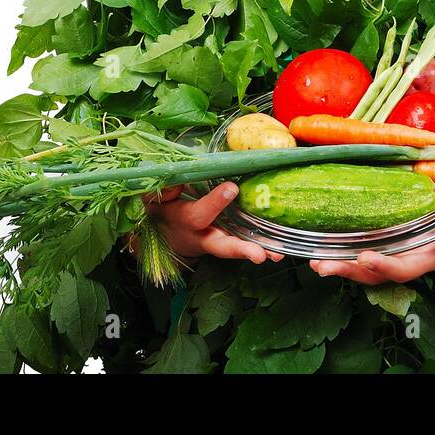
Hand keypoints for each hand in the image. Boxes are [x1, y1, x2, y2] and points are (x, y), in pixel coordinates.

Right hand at [136, 182, 284, 264]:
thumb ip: (165, 190)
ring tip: (276, 254)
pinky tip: (280, 250)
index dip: (214, 203)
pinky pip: (247, 246)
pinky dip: (264, 249)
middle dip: (239, 249)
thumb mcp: (155, 200)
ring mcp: (220, 242)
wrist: (168, 236)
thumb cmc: (165, 211)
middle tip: (258, 254)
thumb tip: (179, 180)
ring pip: (238, 250)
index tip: (231, 188)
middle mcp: (204, 236)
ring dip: (257, 252)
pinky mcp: (231, 242)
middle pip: (221, 246)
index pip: (199, 214)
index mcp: (185, 220)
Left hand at [308, 195, 434, 284]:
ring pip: (361, 263)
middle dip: (347, 271)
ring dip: (337, 262)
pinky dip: (340, 246)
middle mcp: (404, 259)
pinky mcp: (383, 236)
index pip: (402, 269)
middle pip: (372, 273)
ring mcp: (392, 249)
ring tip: (314, 260)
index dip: (383, 267)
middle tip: (322, 265)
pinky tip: (321, 240)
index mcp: (425, 259)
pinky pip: (359, 244)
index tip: (365, 259)